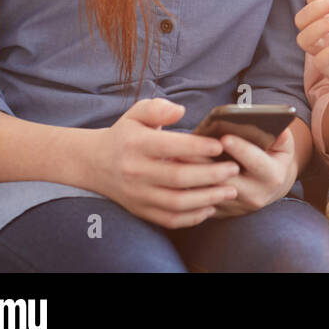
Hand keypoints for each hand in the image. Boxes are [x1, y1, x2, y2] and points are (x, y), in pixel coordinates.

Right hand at [91, 98, 239, 228]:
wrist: (94, 163)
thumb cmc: (125, 135)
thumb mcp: (136, 114)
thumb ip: (157, 108)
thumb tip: (180, 110)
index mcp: (137, 145)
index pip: (170, 147)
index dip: (197, 147)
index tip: (220, 146)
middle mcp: (136, 172)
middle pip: (178, 178)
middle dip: (210, 175)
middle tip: (234, 169)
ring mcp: (138, 195)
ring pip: (176, 203)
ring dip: (207, 199)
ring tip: (231, 190)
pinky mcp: (141, 210)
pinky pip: (169, 220)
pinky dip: (192, 218)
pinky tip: (211, 207)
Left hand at [172, 127, 298, 218]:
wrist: (273, 186)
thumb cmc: (276, 156)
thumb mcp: (284, 144)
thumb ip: (280, 132)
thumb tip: (268, 121)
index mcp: (272, 176)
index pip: (256, 162)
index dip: (241, 149)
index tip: (225, 138)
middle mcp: (255, 195)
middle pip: (225, 178)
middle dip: (204, 162)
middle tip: (185, 147)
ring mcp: (237, 207)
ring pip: (208, 192)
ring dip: (189, 176)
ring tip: (172, 158)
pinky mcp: (222, 212)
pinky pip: (201, 203)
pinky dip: (186, 188)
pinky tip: (171, 173)